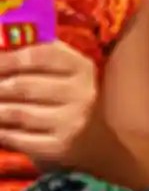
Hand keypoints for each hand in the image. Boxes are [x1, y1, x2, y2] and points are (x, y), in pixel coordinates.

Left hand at [0, 41, 95, 163]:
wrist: (96, 141)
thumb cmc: (69, 99)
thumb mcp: (65, 72)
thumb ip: (39, 56)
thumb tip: (0, 44)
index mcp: (82, 68)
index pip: (41, 55)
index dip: (8, 58)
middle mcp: (82, 93)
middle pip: (24, 85)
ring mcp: (72, 122)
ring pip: (18, 113)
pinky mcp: (60, 146)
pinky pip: (18, 138)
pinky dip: (1, 132)